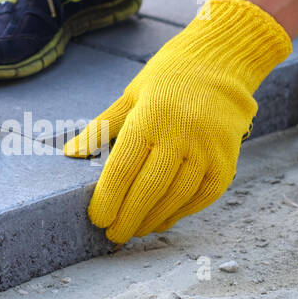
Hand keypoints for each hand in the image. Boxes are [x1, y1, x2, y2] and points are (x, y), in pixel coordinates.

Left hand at [63, 0, 291, 242]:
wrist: (222, 63)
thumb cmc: (168, 79)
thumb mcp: (131, 96)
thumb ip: (101, 127)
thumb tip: (70, 153)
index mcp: (149, 118)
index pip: (123, 169)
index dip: (108, 199)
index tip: (96, 219)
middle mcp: (179, 135)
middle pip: (148, 189)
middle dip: (127, 218)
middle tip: (113, 235)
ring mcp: (206, 150)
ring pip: (175, 198)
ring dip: (152, 220)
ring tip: (135, 231)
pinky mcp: (226, 161)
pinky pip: (202, 196)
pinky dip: (181, 213)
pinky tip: (164, 220)